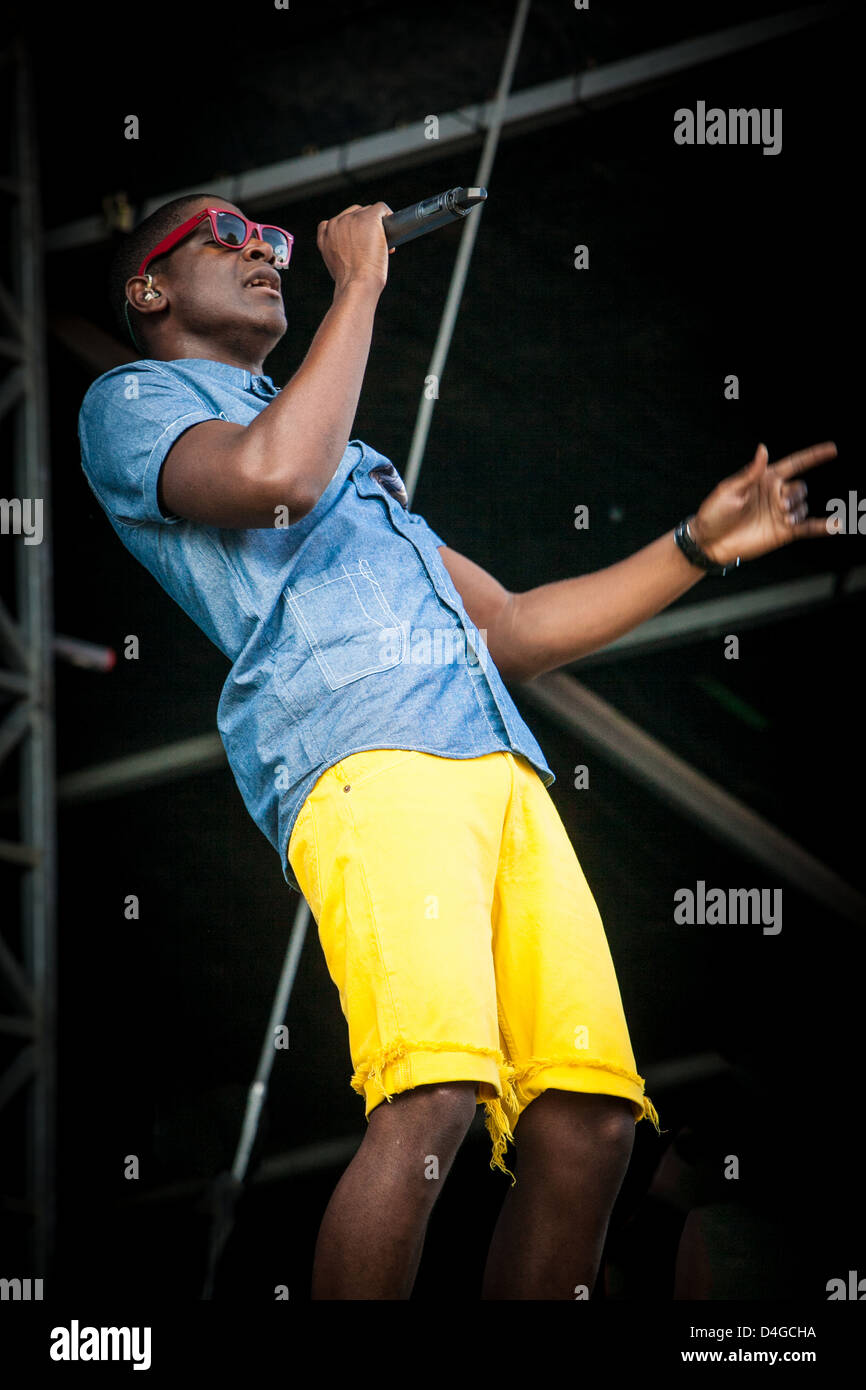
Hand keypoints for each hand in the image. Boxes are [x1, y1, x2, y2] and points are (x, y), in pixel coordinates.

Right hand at [317, 202, 394, 292]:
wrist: (357, 285)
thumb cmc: (350, 282)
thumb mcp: (335, 265)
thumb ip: (338, 250)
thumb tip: (352, 250)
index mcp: (325, 234)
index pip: (339, 222)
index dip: (352, 231)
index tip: (360, 244)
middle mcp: (336, 223)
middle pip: (355, 214)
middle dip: (365, 228)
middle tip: (374, 246)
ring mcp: (352, 219)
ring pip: (368, 211)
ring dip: (377, 226)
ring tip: (384, 245)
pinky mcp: (368, 218)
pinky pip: (381, 208)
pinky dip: (388, 215)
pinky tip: (392, 226)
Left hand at [691, 441, 837, 565]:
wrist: (709, 542)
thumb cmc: (714, 513)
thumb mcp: (729, 489)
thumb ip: (751, 472)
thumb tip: (763, 448)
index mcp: (765, 480)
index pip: (795, 464)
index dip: (814, 456)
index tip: (832, 449)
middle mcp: (776, 495)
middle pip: (800, 487)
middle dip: (794, 494)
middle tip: (780, 504)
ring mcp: (780, 514)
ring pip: (802, 506)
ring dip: (796, 510)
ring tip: (783, 518)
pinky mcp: (783, 532)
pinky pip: (807, 528)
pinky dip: (823, 526)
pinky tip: (837, 525)